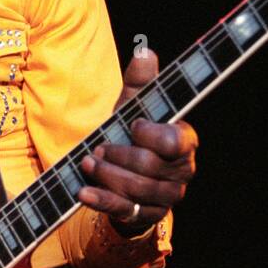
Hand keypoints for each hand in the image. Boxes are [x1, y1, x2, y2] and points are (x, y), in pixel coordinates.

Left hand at [77, 48, 197, 232]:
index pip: (174, 141)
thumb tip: (145, 50)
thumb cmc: (131, 135)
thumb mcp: (133, 108)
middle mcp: (182, 171)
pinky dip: (101, 200)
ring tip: (87, 162)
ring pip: (137, 189)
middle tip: (97, 147)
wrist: (123, 174)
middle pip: (150, 166)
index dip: (151, 134)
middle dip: (119, 155)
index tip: (132, 125)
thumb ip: (140, 83)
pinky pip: (125, 211)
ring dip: (107, 174)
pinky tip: (83, 191)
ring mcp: (166, 197)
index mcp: (184, 141)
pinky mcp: (147, 216)